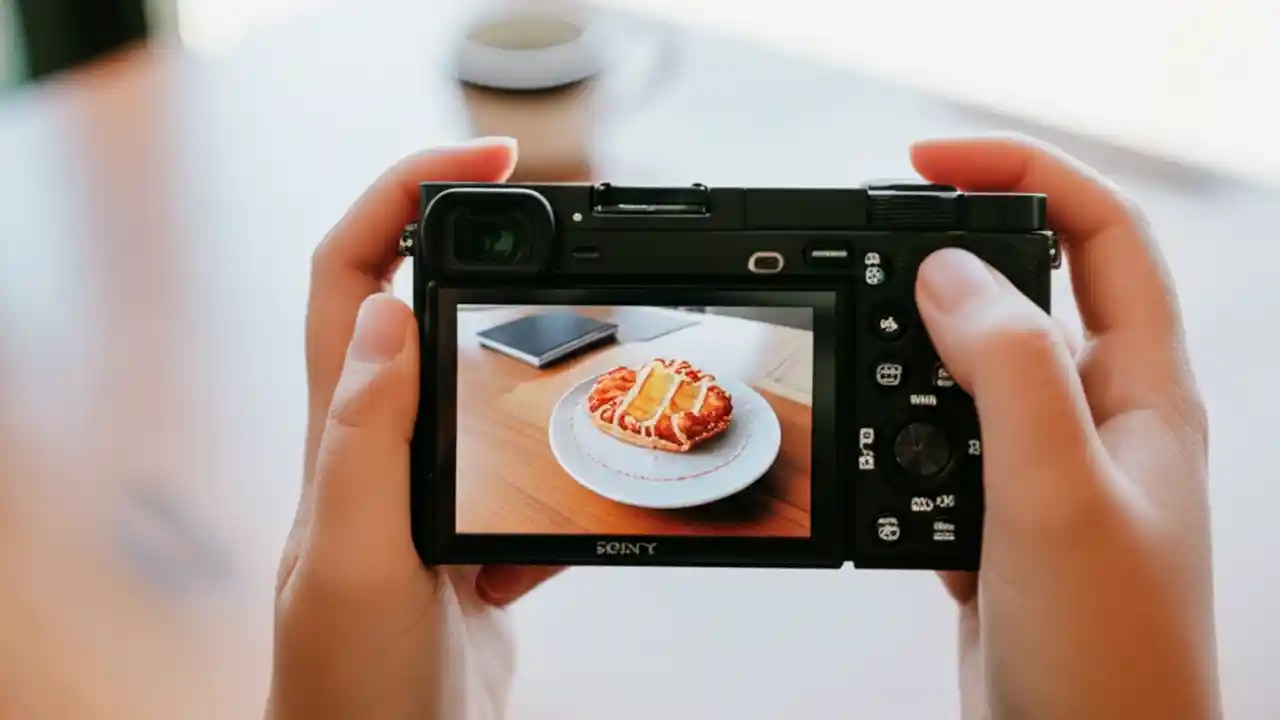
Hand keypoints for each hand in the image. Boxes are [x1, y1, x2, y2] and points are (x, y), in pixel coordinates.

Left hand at [267, 138, 561, 719]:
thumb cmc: (347, 676)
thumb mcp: (357, 550)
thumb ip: (366, 435)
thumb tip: (382, 309)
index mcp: (345, 429)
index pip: (353, 271)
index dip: (407, 194)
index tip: (489, 157)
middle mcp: (381, 442)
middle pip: (415, 299)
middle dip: (476, 237)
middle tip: (554, 215)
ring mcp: (430, 486)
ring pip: (482, 380)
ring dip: (534, 348)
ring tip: (599, 348)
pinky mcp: (472, 533)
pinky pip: (525, 470)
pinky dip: (562, 470)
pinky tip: (587, 503)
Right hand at [910, 137, 1218, 718]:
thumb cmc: (1112, 655)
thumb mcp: (1058, 493)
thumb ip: (1011, 371)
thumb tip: (947, 274)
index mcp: (1143, 393)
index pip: (1101, 234)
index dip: (1023, 174)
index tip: (929, 163)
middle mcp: (1100, 420)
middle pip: (1031, 288)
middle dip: (953, 253)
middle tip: (873, 243)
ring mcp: (1045, 472)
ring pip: (971, 370)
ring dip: (912, 351)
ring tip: (859, 352)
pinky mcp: (996, 520)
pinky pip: (935, 446)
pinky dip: (894, 438)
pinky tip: (871, 464)